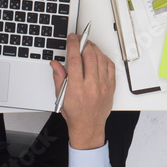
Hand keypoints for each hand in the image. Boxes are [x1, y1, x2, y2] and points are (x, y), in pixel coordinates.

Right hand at [51, 35, 114, 149]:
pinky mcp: (111, 87)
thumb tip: (55, 63)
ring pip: (101, 59)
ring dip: (94, 48)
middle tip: (80, 39)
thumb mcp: (61, 96)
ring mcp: (103, 86)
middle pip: (90, 56)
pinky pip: (110, 67)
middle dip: (84, 43)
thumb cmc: (75, 114)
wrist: (88, 127)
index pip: (75, 60)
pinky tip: (99, 56)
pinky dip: (104, 58)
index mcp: (77, 88)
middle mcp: (91, 86)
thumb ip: (58, 78)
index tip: (72, 38)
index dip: (73, 45)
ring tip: (88, 45)